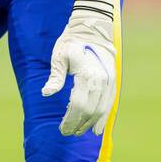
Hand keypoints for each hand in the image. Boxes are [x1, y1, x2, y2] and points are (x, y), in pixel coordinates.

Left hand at [42, 0, 117, 136]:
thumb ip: (55, 76)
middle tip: (67, 133)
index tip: (62, 129)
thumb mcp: (59, 56)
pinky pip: (110, 103)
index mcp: (87, 74)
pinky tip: (96, 128)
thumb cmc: (71, 42)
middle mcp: (101, 80)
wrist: (92, 28)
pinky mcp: (113, 81)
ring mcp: (110, 81)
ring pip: (101, 109)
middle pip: (90, 110)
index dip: (70, 119)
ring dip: (90, 123)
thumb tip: (47, 93)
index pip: (78, 104)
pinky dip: (103, 117)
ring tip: (79, 132)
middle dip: (78, 124)